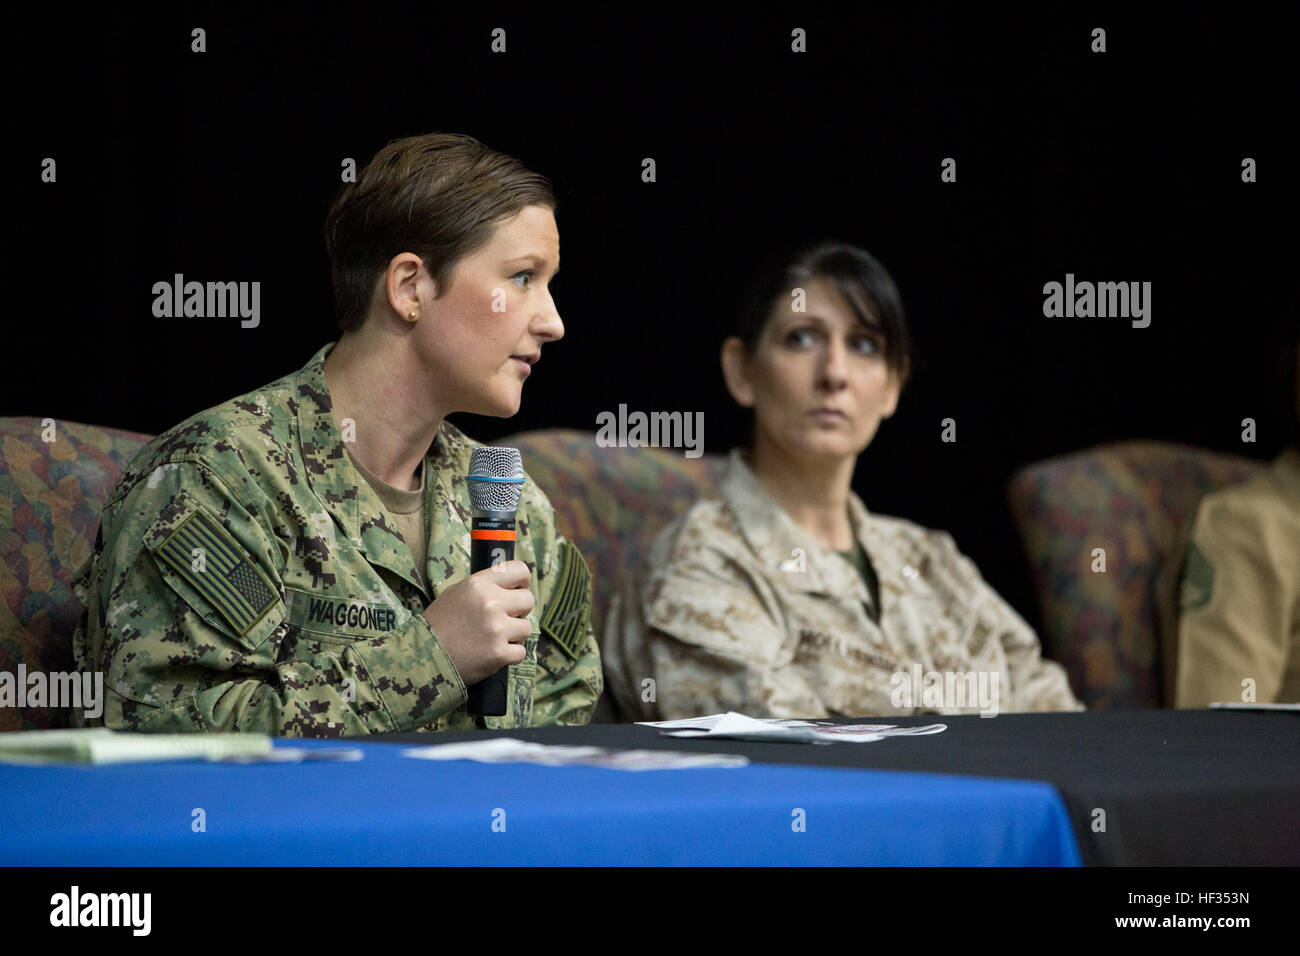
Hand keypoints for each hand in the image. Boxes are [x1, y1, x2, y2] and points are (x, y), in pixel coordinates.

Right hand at [423, 560, 533, 684]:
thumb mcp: (456, 593)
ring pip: (526, 627)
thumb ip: (484, 586)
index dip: (522, 582)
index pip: (520, 571)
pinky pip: (521, 651)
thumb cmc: (439, 624)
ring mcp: (496, 629)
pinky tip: (491, 653)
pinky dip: (509, 655)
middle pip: (528, 600)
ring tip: (493, 638)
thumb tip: (511, 584)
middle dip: (519, 611)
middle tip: (503, 619)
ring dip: (514, 635)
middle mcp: (490, 603)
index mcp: (479, 583)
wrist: (422, 658)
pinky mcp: (499, 653)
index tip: (517, 591)